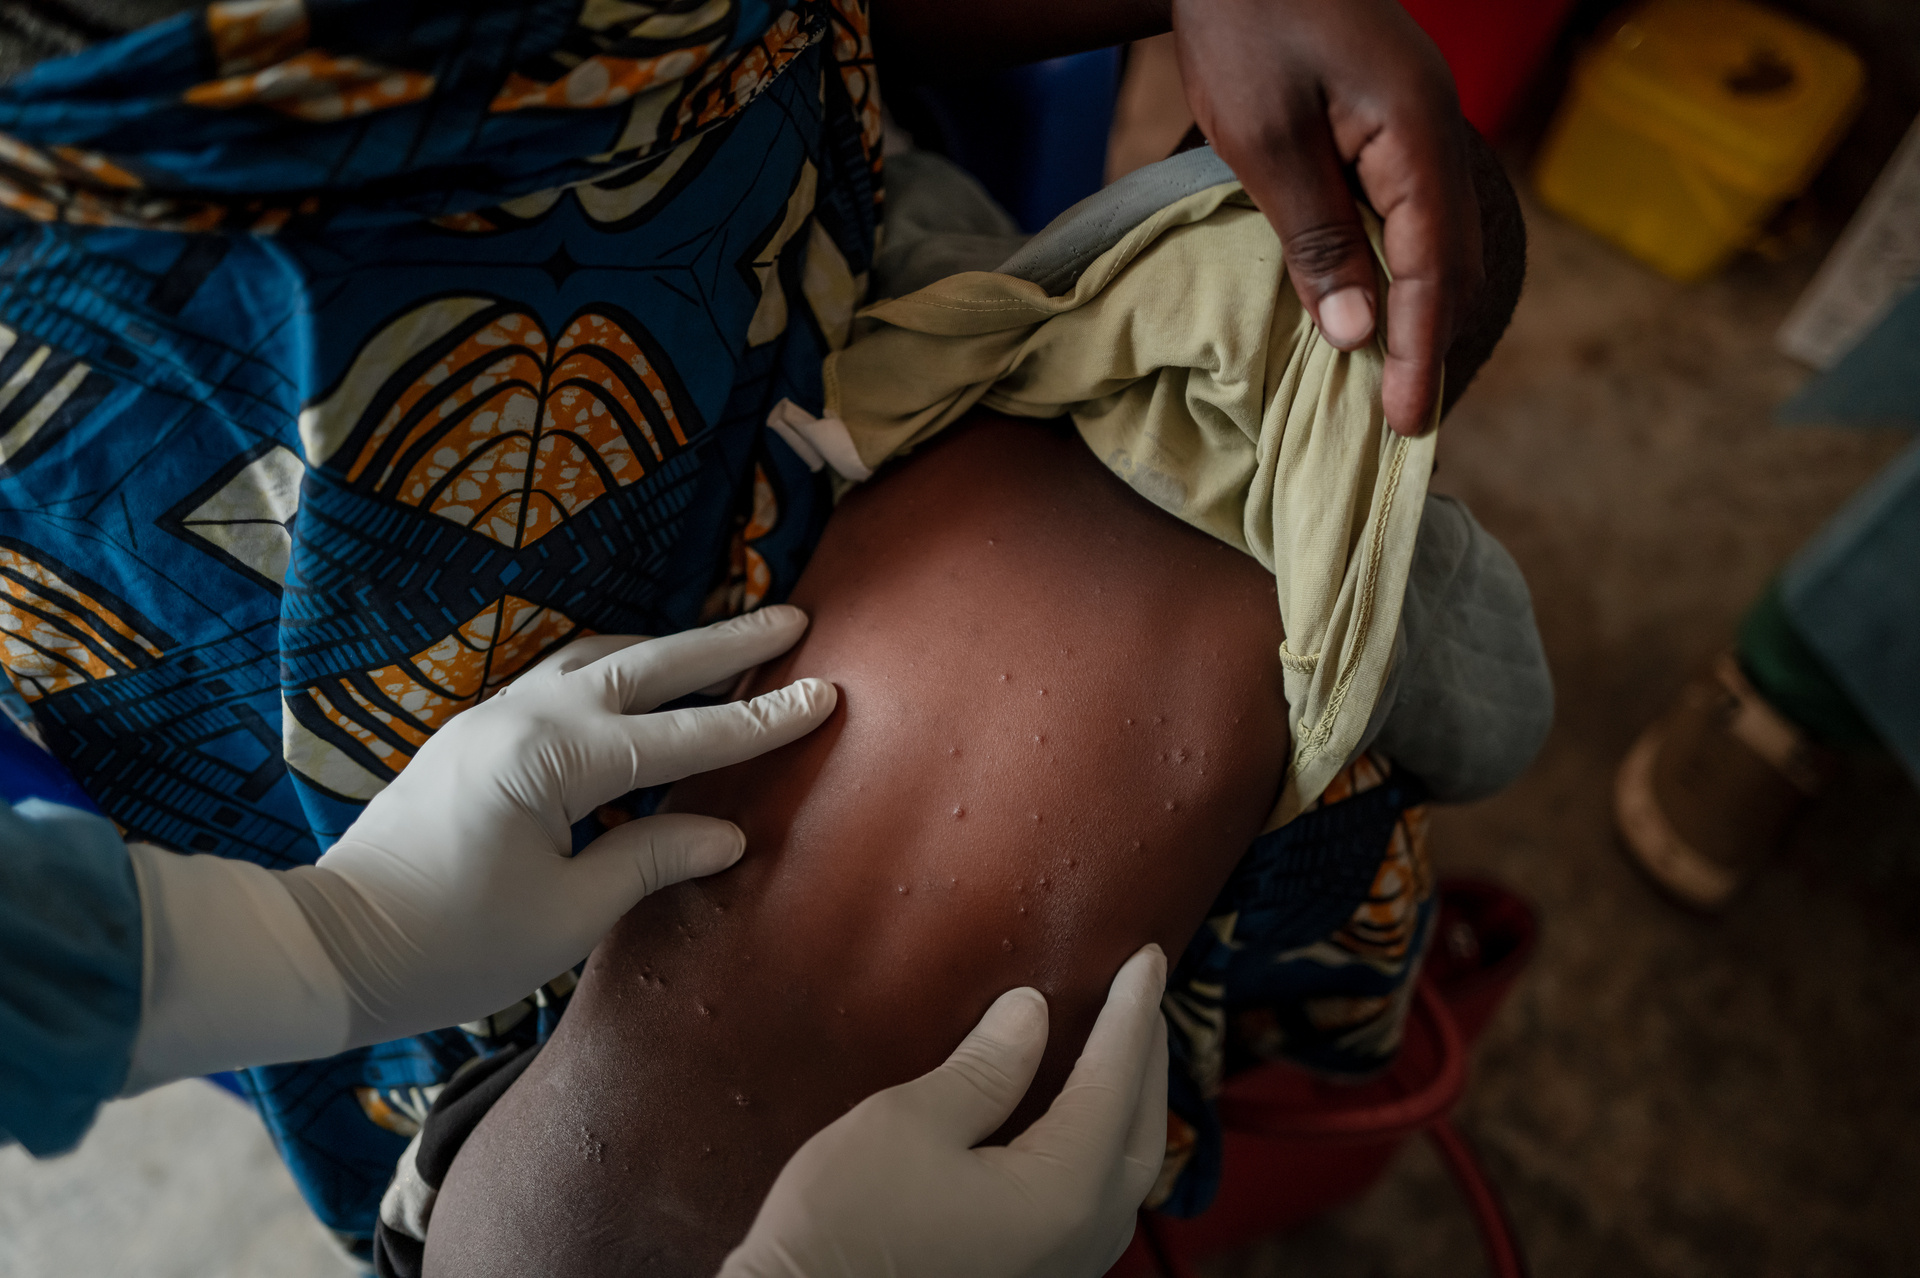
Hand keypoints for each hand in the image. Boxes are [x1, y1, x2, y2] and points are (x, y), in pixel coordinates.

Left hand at [123, 607, 835, 1090]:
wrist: (330, 947)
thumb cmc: (450, 945)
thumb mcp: (566, 916)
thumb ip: (650, 860)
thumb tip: (726, 832)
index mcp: (552, 761)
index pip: (683, 735)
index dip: (759, 719)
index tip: (823, 692)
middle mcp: (523, 718)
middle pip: (644, 664)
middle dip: (724, 644)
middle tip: (792, 615)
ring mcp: (492, 719)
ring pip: (597, 658)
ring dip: (666, 649)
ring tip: (726, 640)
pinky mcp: (473, 737)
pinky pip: (563, 679)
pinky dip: (618, 670)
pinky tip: (641, 680)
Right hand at [720, 945, 1170, 1277]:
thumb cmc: (843, 1229)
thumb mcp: (910, 1125)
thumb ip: (984, 1070)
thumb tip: (1033, 1012)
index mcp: (1061, 1194)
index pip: (1113, 1083)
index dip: (1130, 1014)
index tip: (1145, 957)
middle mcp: (1079, 1241)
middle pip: (1139, 1132)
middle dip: (1145, 1057)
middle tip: (1144, 992)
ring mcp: (1059, 1271)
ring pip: (1124, 1176)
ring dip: (1128, 1105)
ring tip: (1121, 1050)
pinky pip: (1094, 1204)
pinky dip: (1101, 1147)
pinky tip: (1076, 1124)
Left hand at [1172, 0, 1482, 435]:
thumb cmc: (1244, 23)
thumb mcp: (1264, 138)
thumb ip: (1314, 235)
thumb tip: (1356, 331)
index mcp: (1414, 133)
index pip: (1433, 267)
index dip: (1420, 351)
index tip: (1408, 423)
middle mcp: (1434, 131)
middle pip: (1454, 259)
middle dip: (1434, 342)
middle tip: (1407, 423)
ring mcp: (1417, 124)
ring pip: (1439, 239)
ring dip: (1421, 312)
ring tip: (1395, 383)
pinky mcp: (1391, 123)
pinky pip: (1411, 214)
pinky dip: (1401, 272)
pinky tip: (1375, 308)